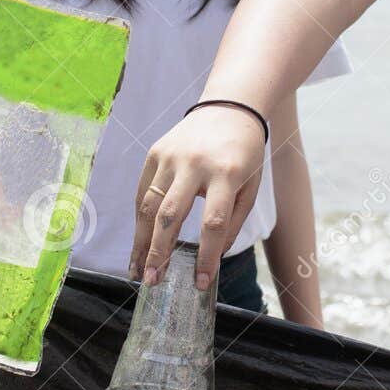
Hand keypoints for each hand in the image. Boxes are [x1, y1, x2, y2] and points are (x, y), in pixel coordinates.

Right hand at [129, 104, 266, 289]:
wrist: (229, 108)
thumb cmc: (244, 154)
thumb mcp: (251, 187)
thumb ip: (233, 222)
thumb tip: (212, 257)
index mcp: (226, 173)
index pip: (213, 222)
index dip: (205, 255)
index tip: (200, 281)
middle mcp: (194, 164)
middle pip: (171, 214)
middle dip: (159, 252)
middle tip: (153, 281)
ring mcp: (170, 156)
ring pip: (149, 205)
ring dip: (141, 241)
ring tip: (138, 269)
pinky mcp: (155, 153)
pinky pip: (143, 191)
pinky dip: (140, 219)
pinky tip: (138, 242)